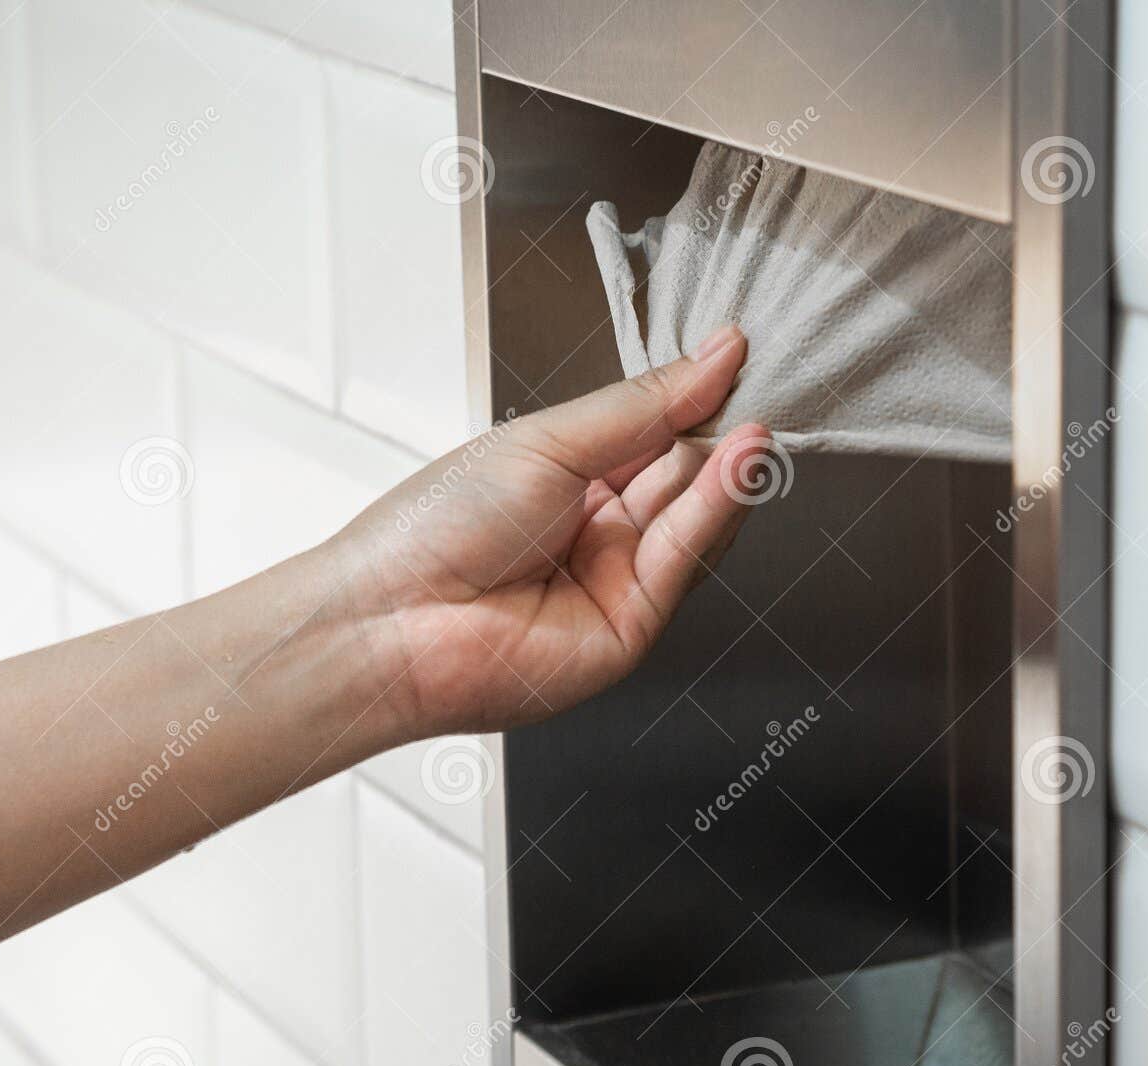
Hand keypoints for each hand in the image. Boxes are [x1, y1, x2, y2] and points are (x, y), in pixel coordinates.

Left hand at [339, 325, 770, 735]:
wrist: (392, 616)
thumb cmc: (436, 526)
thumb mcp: (547, 441)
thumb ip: (641, 407)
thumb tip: (714, 356)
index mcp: (567, 481)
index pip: (654, 433)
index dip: (695, 399)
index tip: (736, 357)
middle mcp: (596, 532)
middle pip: (683, 478)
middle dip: (719, 435)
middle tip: (753, 393)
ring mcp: (615, 581)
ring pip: (693, 521)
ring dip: (728, 473)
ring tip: (754, 430)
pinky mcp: (631, 628)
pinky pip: (683, 561)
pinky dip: (715, 511)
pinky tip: (737, 465)